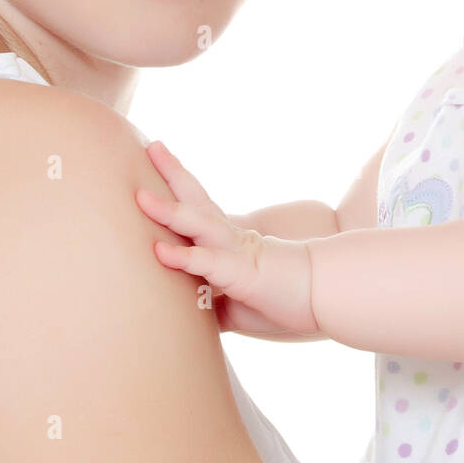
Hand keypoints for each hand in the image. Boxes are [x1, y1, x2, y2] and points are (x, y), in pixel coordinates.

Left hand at [136, 140, 320, 338]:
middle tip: (152, 146)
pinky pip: (208, 262)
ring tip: (140, 197)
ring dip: (169, 210)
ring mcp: (236, 252)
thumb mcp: (236, 302)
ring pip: (199, 224)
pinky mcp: (242, 273)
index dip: (179, 184)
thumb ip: (212, 303)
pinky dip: (183, 257)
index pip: (199, 206)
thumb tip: (189, 316)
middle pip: (196, 199)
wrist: (323, 297)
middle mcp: (230, 238)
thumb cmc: (282, 298)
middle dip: (172, 172)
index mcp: (228, 242)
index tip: (160, 157)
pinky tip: (159, 251)